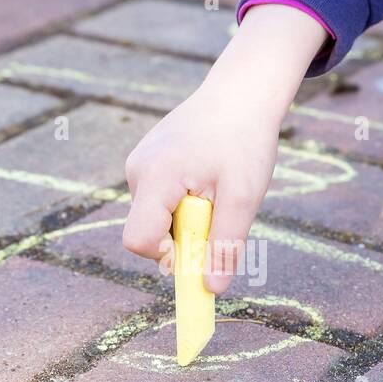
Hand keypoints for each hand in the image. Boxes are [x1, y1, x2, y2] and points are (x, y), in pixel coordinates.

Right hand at [123, 86, 278, 293]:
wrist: (242, 91)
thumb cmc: (245, 139)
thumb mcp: (243, 196)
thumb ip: (225, 245)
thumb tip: (211, 290)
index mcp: (155, 177)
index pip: (139, 240)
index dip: (167, 256)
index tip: (200, 252)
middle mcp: (137, 170)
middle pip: (149, 231)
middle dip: (184, 234)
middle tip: (220, 208)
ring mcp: (139, 163)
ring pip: (157, 216)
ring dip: (188, 216)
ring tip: (216, 185)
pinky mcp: (148, 160)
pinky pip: (161, 198)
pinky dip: (185, 200)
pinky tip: (208, 176)